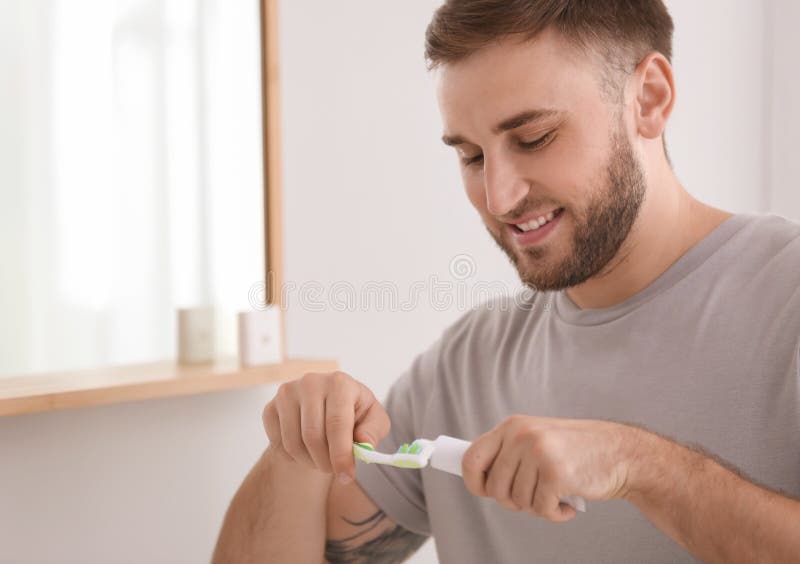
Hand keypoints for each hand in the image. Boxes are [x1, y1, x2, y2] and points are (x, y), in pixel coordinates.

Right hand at [262, 371, 389, 483]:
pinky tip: (305, 450)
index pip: (337, 423)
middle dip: (325, 462)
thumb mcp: (374, 420)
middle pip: (313, 436)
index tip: (347, 477)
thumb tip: (364, 443)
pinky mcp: (270, 407)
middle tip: (335, 471)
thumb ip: (373, 431)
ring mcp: (287, 394)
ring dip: (309, 462)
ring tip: (322, 461)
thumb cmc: (354, 413)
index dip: (341, 455)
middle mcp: (311, 383)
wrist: (327, 406)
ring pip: (293, 443)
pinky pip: (278, 445)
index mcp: (339, 383)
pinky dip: (292, 457)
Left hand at [461, 415, 643, 521]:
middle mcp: (521, 436)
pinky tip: (569, 503)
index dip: (474, 481)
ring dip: (538, 506)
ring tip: (557, 493)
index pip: (473, 457)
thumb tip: (477, 477)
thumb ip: (510, 453)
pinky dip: (555, 514)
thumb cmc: (578, 451)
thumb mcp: (538, 439)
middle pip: (495, 488)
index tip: (484, 491)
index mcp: (512, 426)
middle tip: (536, 495)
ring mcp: (537, 453)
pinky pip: (541, 510)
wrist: (621, 453)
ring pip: (518, 501)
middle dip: (514, 500)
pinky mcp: (555, 473)